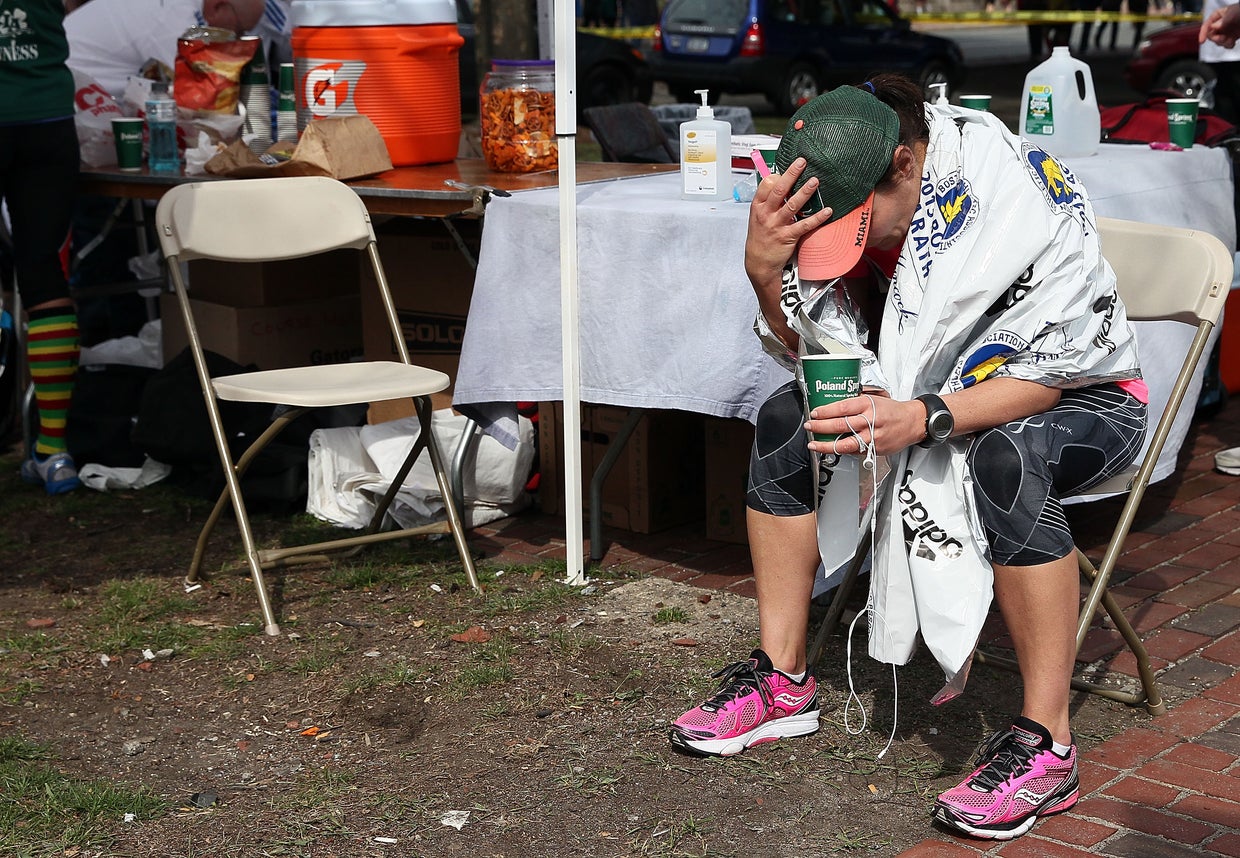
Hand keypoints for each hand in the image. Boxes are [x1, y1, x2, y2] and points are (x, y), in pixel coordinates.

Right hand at [744, 157, 834, 284]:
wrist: (759, 263)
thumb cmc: (760, 237)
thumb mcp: (758, 217)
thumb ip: (768, 201)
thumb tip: (782, 182)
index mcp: (758, 207)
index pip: (766, 185)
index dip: (778, 175)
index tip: (787, 168)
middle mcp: (766, 214)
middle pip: (779, 190)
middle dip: (791, 174)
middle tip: (802, 162)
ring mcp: (777, 225)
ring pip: (792, 205)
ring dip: (805, 192)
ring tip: (815, 181)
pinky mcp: (788, 237)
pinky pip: (804, 225)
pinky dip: (817, 218)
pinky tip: (827, 211)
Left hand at [805, 392, 926, 456]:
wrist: (913, 422)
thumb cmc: (892, 410)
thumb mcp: (874, 398)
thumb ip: (856, 402)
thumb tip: (834, 404)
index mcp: (868, 404)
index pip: (842, 407)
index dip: (826, 411)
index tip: (814, 413)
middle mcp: (870, 420)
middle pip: (840, 425)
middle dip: (820, 427)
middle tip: (809, 426)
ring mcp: (873, 437)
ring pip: (845, 443)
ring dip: (826, 445)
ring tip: (814, 444)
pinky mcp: (876, 449)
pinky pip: (855, 451)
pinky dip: (842, 451)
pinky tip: (832, 449)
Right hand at [1200, 5, 1239, 47]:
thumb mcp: (1233, 13)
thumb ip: (1223, 20)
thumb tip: (1214, 26)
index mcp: (1217, 16)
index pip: (1206, 25)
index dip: (1203, 33)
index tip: (1202, 41)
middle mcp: (1219, 24)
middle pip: (1210, 35)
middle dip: (1216, 39)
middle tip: (1222, 38)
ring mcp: (1225, 31)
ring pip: (1217, 42)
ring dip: (1223, 43)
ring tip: (1230, 39)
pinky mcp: (1231, 37)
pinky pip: (1225, 45)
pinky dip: (1228, 45)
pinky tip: (1233, 41)